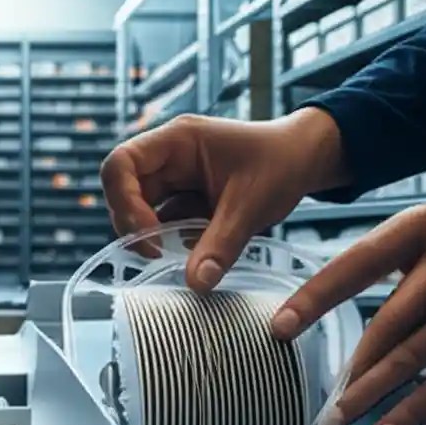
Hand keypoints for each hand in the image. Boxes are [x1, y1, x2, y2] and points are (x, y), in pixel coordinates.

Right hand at [100, 109, 349, 292]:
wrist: (305, 158)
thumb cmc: (281, 162)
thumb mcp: (252, 204)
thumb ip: (222, 243)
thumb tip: (196, 284)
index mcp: (177, 140)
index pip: (120, 164)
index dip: (124, 201)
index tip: (149, 234)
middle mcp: (167, 156)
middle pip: (123, 191)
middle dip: (135, 226)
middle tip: (159, 256)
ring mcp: (173, 178)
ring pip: (140, 211)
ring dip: (154, 237)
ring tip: (182, 255)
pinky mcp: (183, 198)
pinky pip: (164, 223)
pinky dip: (174, 241)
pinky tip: (197, 251)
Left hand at [271, 174, 425, 424]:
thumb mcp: (421, 224)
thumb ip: (375, 262)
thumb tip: (314, 308)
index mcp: (420, 228)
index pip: (357, 265)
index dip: (315, 297)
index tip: (280, 328)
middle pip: (398, 330)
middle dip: (361, 378)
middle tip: (331, 413)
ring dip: (403, 405)